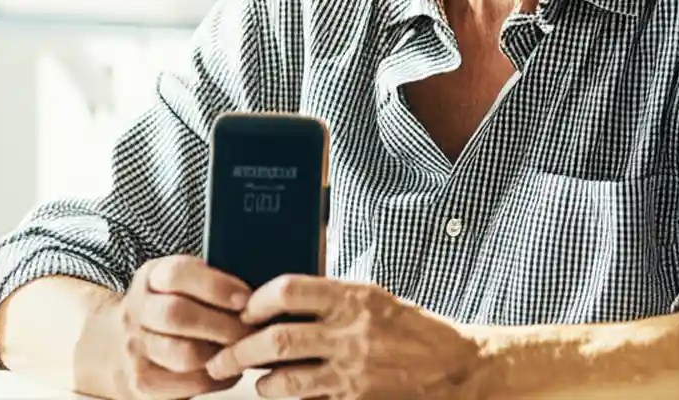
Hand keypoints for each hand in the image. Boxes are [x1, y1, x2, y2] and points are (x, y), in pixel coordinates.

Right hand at [103, 255, 253, 398]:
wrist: (120, 344)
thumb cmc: (169, 308)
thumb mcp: (181, 283)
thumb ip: (210, 281)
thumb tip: (258, 291)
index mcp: (151, 277)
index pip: (177, 274)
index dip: (215, 286)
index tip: (245, 298)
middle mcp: (138, 310)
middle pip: (178, 315)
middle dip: (223, 324)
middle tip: (250, 330)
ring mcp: (136, 348)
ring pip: (184, 354)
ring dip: (222, 354)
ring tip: (242, 351)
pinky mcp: (142, 383)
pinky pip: (187, 383)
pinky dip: (217, 379)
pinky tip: (228, 371)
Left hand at [204, 275, 482, 398]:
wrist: (458, 369)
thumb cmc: (414, 330)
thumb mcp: (377, 300)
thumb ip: (334, 299)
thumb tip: (282, 297)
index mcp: (355, 298)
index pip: (289, 290)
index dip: (256, 301)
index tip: (244, 310)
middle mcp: (351, 333)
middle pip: (277, 339)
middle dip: (239, 350)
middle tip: (221, 358)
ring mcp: (353, 373)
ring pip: (285, 380)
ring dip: (263, 382)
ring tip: (258, 381)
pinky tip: (290, 396)